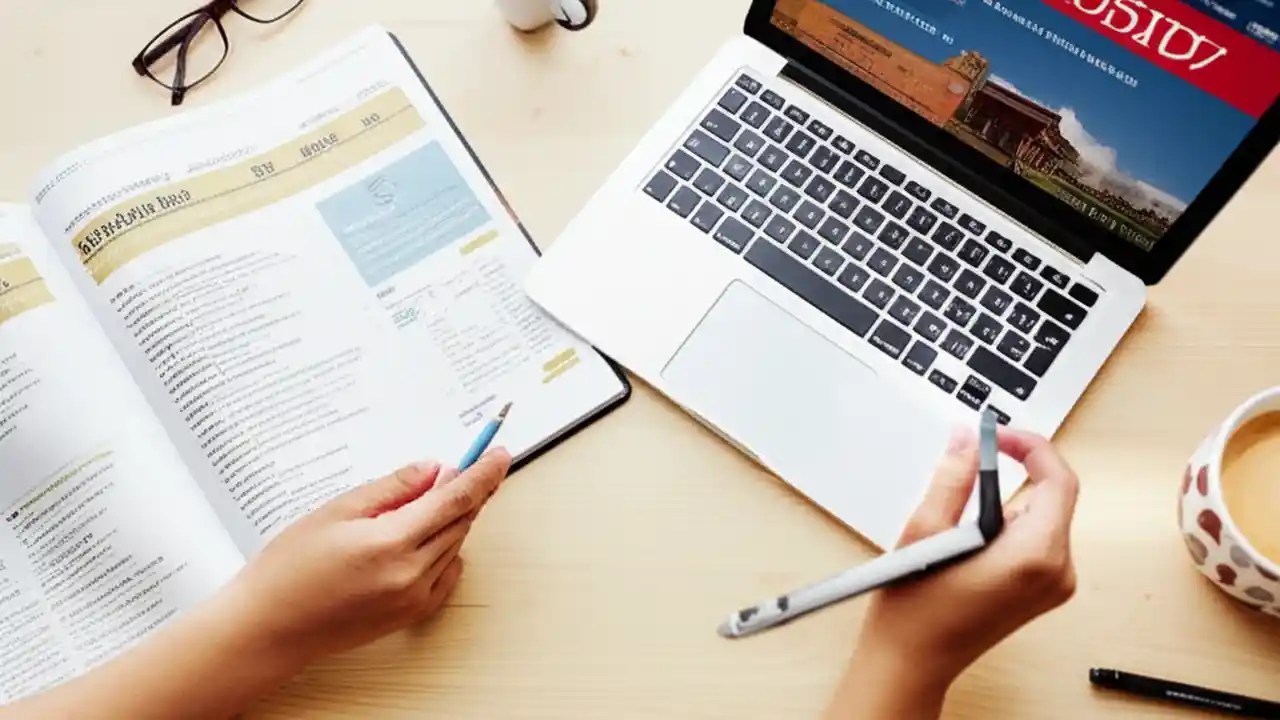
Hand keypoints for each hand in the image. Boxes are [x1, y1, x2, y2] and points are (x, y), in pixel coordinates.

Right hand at [220, 449, 511, 669]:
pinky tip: (419, 540)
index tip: (499, 454)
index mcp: (391, 542)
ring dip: (451, 519)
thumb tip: (434, 470)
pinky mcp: (411, 615)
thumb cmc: (290, 568)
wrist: (269, 627)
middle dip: (466, 492)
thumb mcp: (337, 511)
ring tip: (419, 504)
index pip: (456, 499)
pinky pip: (446, 574)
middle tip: (457, 469)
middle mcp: (411, 574)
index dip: (482, 473)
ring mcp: (414, 598)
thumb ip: (393, 488)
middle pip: (460, 521)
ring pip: (454, 545)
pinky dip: (445, 551)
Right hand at [826, 428, 1078, 719]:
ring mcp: (1053, 585)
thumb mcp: (926, 530)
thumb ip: (954, 477)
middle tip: (970, 462)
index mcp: (1035, 554)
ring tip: (958, 517)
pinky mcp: (1042, 592)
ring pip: (1042, 517)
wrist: (912, 662)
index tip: (998, 435)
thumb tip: (967, 439)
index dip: (1030, 447)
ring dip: (1006, 502)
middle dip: (1014, 473)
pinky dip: (1008, 525)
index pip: (1058, 480)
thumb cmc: (916, 610)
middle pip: (1052, 497)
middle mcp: (1056, 571)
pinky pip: (1036, 540)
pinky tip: (970, 539)